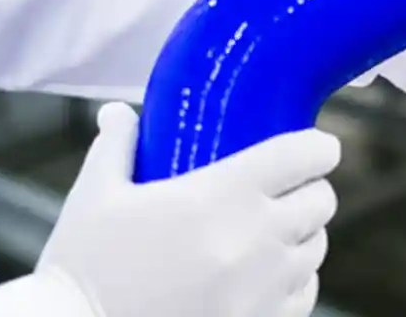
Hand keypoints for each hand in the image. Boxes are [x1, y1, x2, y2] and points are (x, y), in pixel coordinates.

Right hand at [36, 103, 340, 316]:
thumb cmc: (83, 268)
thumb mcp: (94, 196)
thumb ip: (117, 145)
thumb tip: (119, 111)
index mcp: (220, 195)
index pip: (304, 156)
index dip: (319, 147)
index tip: (317, 147)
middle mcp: (255, 240)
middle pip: (321, 202)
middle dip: (311, 189)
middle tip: (290, 188)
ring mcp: (263, 289)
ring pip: (317, 249)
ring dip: (303, 236)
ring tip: (275, 231)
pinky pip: (304, 294)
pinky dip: (295, 280)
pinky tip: (268, 275)